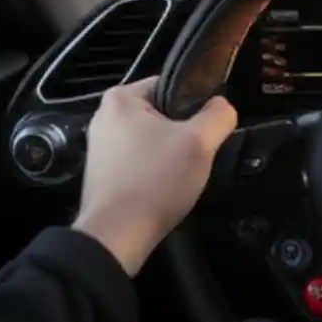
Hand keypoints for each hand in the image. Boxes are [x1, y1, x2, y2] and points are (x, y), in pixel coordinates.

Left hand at [73, 77, 236, 276]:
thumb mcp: (200, 142)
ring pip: (151, 140)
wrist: (117, 235)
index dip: (196, 105)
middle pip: (161, 115)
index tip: (207, 131)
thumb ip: (219, 115)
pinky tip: (164, 189)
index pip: (171, 85)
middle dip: (183, 133)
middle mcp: (103, 116)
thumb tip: (222, 106)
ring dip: (169, 154)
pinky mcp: (101, 173)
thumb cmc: (156, 180)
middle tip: (198, 155)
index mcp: (120, 97)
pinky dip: (153, 172)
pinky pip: (138, 162)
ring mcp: (98, 147)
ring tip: (182, 175)